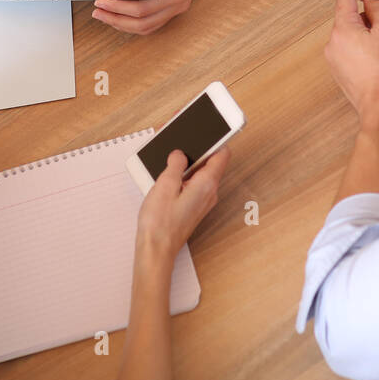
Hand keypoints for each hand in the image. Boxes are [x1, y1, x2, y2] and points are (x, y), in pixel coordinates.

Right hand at [135, 147, 229, 261]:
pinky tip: (168, 173)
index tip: (205, 129)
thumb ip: (175, 165)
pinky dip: (183, 175)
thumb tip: (179, 154)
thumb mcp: (164, 185)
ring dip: (187, 162)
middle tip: (180, 138)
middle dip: (196, 148)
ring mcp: (202, 200)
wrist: (156, 251)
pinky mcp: (194, 206)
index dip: (214, 138)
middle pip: (210, 162)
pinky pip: (193, 184)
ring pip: (200, 173)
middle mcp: (209, 192)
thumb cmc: (160, 224)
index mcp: (207, 184)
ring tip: (170, 154)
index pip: (222, 153)